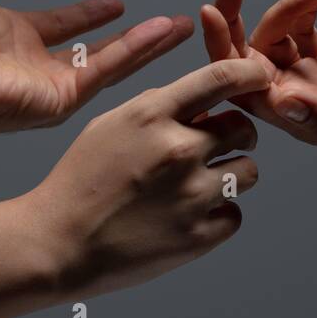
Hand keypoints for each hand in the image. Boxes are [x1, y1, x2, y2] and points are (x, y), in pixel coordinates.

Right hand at [31, 55, 267, 295]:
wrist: (57, 244)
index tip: (259, 77)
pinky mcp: (197, 237)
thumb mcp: (110, 124)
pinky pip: (235, 215)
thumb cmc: (80, 180)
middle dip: (237, 134)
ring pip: (249, 172)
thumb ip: (157, 108)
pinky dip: (219, 214)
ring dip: (232, 174)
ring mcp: (191, 196)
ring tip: (200, 184)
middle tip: (218, 146)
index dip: (249, 73)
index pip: (220, 78)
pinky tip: (189, 215)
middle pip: (244, 128)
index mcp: (153, 115)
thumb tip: (201, 106)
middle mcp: (179, 150)